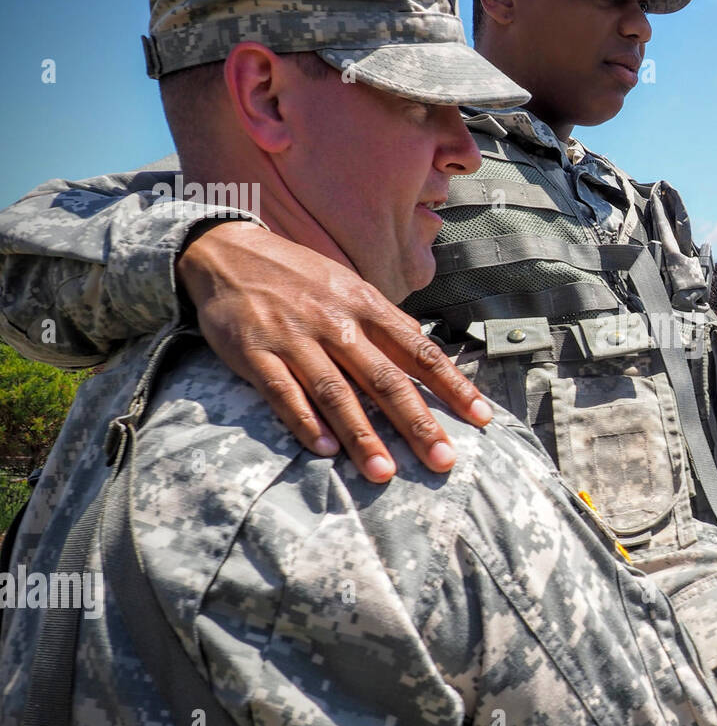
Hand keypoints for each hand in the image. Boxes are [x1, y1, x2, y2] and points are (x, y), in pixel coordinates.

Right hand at [177, 221, 491, 482]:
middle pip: (385, 379)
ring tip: (383, 473)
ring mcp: (296, 339)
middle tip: (443, 460)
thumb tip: (426, 354)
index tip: (481, 417)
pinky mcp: (256, 354)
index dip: (453, 385)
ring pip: (336, 393)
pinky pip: (284, 393)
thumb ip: (386, 324)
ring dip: (362, 436)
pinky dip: (304, 423)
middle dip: (417, 422)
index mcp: (366, 306)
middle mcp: (337, 323)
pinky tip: (324, 450)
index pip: (420, 352)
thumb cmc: (300, 277)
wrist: (227, 252)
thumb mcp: (350, 288)